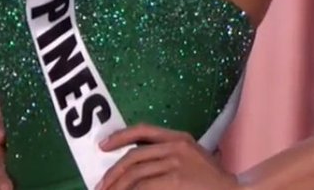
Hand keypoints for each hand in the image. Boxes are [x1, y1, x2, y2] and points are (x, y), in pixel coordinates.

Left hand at [97, 123, 237, 189]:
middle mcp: (176, 146)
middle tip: (101, 186)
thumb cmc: (213, 181)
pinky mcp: (176, 180)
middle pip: (133, 156)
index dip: (118, 137)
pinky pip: (145, 186)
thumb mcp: (192, 159)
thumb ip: (168, 157)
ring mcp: (176, 163)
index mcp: (179, 138)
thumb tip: (135, 168)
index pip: (143, 130)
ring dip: (118, 186)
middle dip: (113, 173)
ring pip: (136, 174)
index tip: (102, 146)